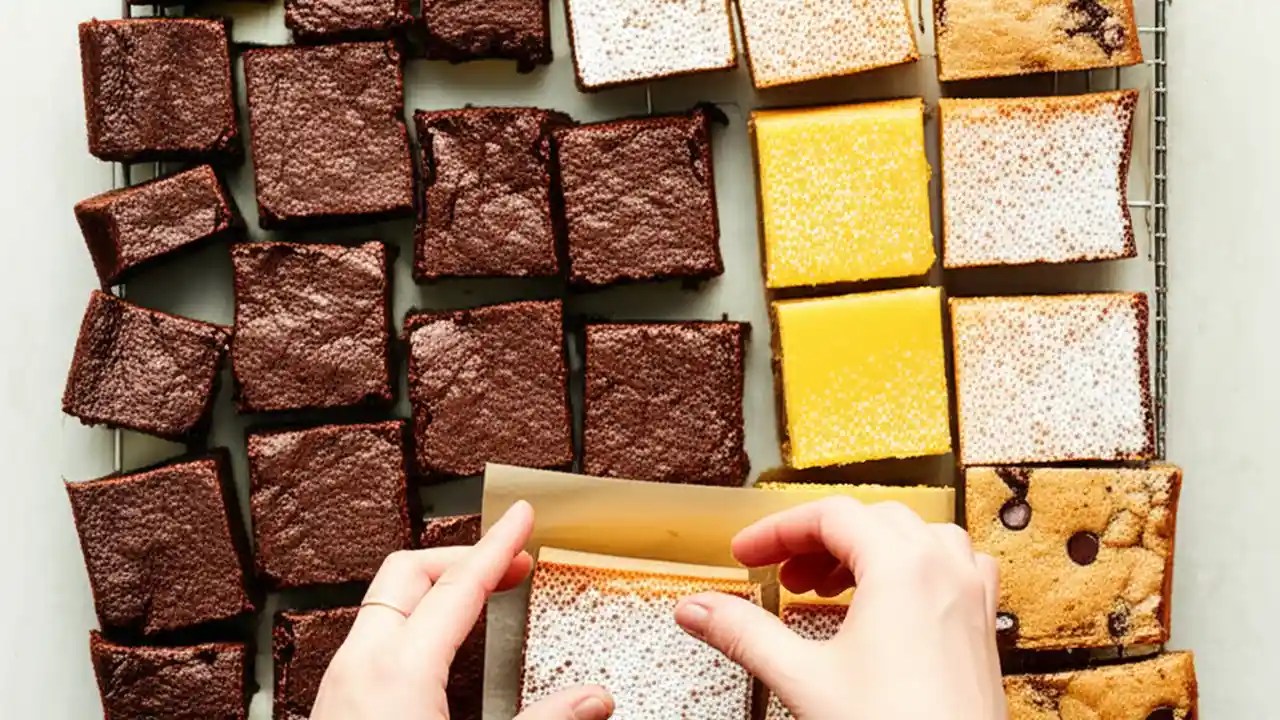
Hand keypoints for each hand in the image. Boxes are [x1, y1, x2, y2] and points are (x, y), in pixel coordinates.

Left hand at [311, 501, 614, 719]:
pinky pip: (374, 637)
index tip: (525, 515)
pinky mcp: (333, 708)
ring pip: (386, 604)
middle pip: (408, 575)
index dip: (499, 545)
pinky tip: (444, 651)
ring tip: (486, 601)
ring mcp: (338, 686)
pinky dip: (414, 622)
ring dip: (437, 590)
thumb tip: (596, 698)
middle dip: (463, 558)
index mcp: (398, 671)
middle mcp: (359, 665)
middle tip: (514, 566)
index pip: (459, 584)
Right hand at [674, 497, 1004, 719]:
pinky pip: (955, 567)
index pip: (829, 516)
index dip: (777, 531)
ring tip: (830, 586)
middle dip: (817, 541)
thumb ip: (745, 634)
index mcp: (901, 566)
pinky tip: (894, 599)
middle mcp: (943, 569)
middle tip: (780, 575)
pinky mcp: (981, 627)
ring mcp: (970, 596)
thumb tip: (698, 609)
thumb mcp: (803, 679)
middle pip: (870, 520)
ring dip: (867, 549)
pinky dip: (918, 567)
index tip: (746, 554)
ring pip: (916, 537)